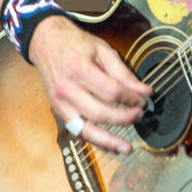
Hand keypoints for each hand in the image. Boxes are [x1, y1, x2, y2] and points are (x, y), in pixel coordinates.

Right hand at [27, 15, 152, 154]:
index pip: (111, 92)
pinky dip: (94, 140)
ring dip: (108, 141)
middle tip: (139, 116)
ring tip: (126, 148)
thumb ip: (124, 73)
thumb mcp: (102, 50)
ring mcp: (60, 103)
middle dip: (123, 119)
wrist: (46, 42)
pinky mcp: (58, 111)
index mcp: (79, 70)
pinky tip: (109, 145)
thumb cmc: (75, 44)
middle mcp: (67, 89)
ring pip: (85, 129)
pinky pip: (77, 131)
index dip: (131, 99)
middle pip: (99, 113)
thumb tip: (145, 91)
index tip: (143, 100)